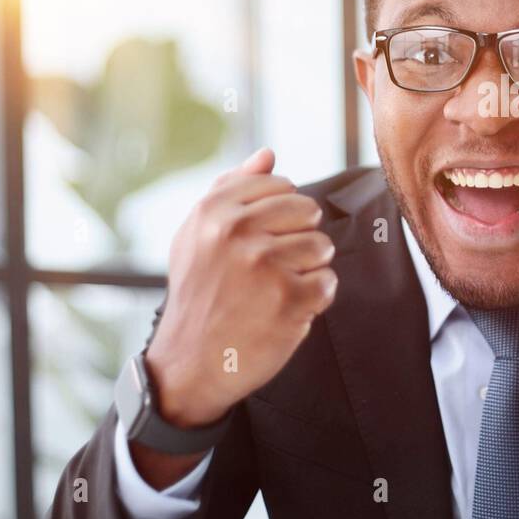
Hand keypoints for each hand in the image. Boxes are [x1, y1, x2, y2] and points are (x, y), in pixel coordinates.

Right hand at [144, 147, 337, 428]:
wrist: (190, 364)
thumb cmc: (200, 295)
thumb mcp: (198, 236)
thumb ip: (232, 189)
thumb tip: (268, 154)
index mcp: (214, 211)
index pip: (281, 186)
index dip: (281, 215)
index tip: (260, 241)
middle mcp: (237, 232)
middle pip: (307, 211)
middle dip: (298, 239)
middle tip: (270, 270)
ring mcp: (263, 264)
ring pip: (321, 246)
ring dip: (307, 271)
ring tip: (276, 290)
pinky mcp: (288, 298)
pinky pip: (328, 282)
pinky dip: (314, 300)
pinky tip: (285, 310)